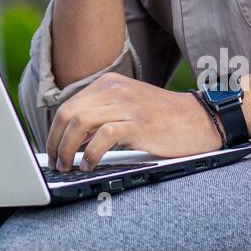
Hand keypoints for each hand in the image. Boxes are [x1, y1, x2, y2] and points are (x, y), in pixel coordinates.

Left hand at [46, 74, 221, 171]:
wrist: (199, 119)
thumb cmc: (164, 118)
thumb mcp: (128, 106)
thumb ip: (102, 114)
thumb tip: (72, 139)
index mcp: (108, 84)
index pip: (68, 105)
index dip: (54, 130)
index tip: (52, 150)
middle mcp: (113, 90)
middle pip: (68, 113)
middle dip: (55, 141)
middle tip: (55, 162)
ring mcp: (126, 105)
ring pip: (80, 122)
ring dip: (67, 148)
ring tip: (68, 166)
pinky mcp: (138, 123)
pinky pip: (103, 136)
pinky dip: (90, 153)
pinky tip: (89, 165)